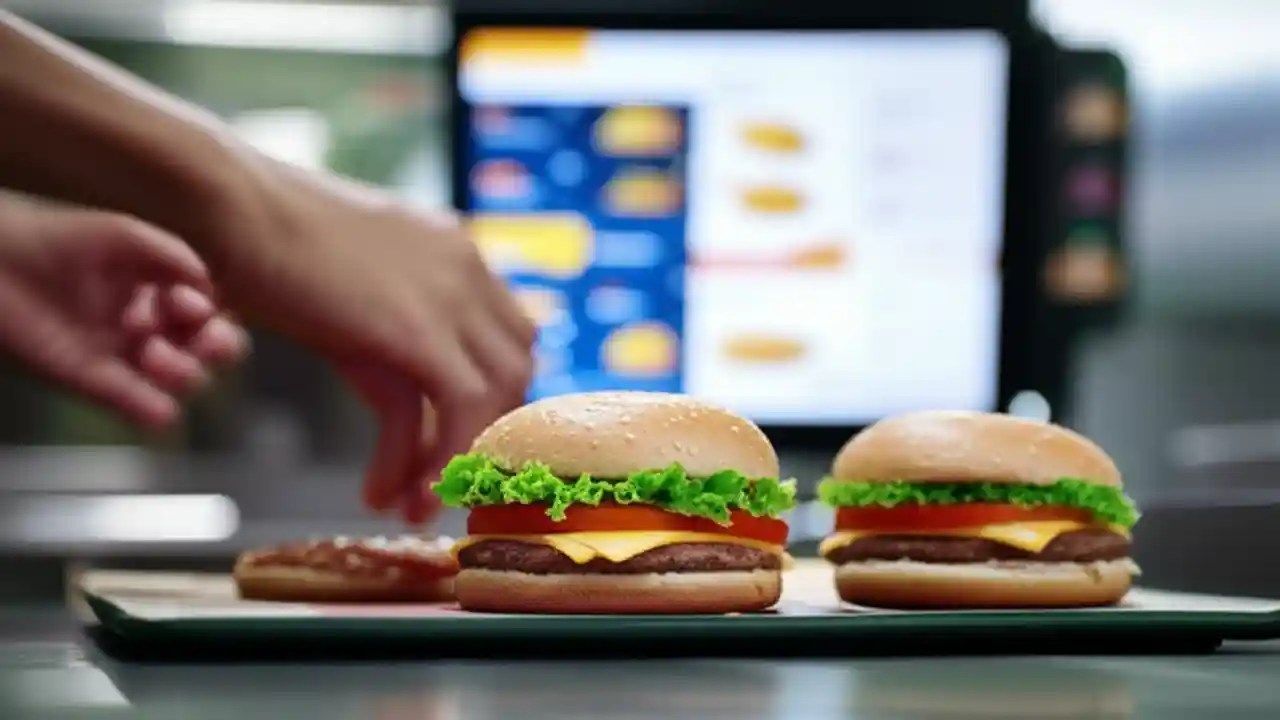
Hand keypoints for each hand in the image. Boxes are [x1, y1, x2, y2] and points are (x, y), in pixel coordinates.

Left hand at [0, 193, 247, 426]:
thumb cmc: (58, 240)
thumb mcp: (125, 235)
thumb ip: (173, 255)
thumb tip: (210, 291)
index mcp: (161, 292)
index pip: (211, 313)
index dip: (210, 313)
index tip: (184, 301)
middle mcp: (150, 327)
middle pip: (209, 351)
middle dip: (220, 348)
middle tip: (207, 342)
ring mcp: (123, 356)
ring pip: (182, 382)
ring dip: (183, 373)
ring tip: (153, 355)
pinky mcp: (93, 381)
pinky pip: (136, 406)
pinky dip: (153, 412)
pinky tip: (160, 408)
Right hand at [206, 159, 534, 523]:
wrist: (227, 204)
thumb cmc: (263, 238)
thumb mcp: (349, 278)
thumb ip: (386, 319)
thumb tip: (394, 378)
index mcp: (454, 250)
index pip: (511, 337)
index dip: (495, 399)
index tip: (463, 444)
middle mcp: (465, 270)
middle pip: (513, 372)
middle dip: (484, 437)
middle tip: (443, 484)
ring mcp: (448, 297)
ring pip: (491, 401)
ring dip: (452, 464)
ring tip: (412, 507)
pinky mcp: (416, 331)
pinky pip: (456, 416)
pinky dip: (426, 465)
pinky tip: (382, 494)